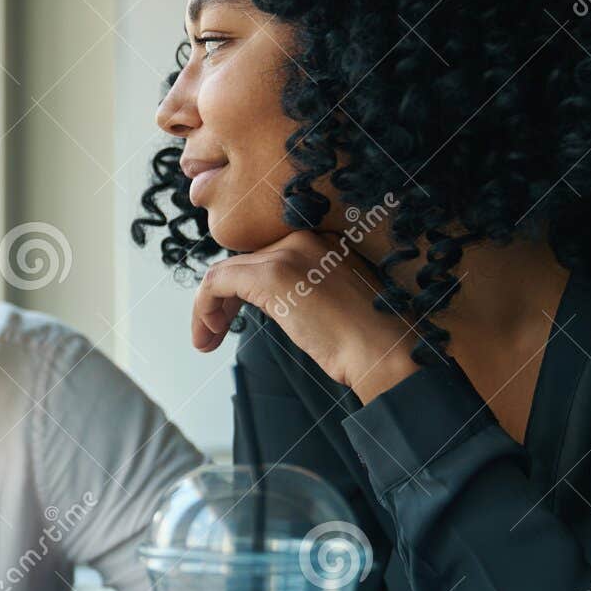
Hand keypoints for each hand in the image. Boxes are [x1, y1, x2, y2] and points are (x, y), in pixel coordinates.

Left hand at [191, 229, 418, 401]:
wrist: (385, 350)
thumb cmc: (367, 341)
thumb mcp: (332, 306)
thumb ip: (302, 294)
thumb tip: (277, 303)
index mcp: (320, 244)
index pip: (261, 259)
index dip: (239, 292)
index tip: (230, 321)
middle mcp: (302, 240)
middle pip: (240, 264)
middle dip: (219, 301)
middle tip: (212, 335)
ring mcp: (287, 254)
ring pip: (224, 272)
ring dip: (208, 308)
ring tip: (205, 340)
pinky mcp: (272, 274)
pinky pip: (218, 282)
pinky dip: (204, 308)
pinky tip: (209, 334)